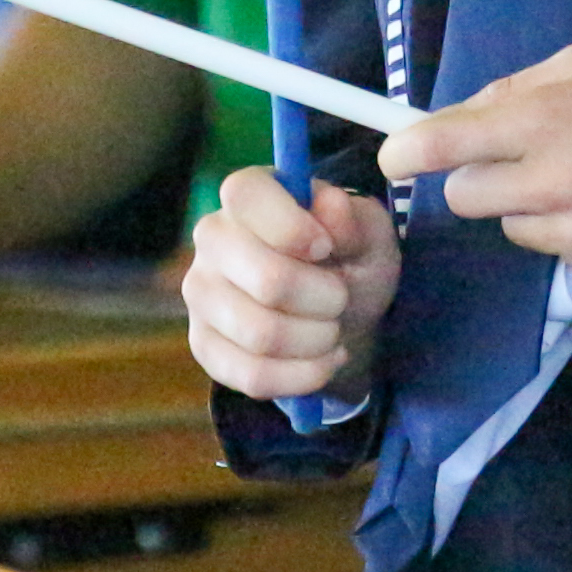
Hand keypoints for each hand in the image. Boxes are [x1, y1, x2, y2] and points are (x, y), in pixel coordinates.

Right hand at [182, 165, 398, 404]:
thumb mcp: (369, 233)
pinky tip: (322, 361)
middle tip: (342, 298)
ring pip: (261, 335)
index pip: (245, 196)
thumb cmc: (349, 258)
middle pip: (267, 280)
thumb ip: (354, 219)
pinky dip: (303, 376)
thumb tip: (330, 206)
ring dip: (316, 341)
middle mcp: (212, 238)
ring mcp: (201, 293)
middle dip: (326, 300)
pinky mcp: (204, 344)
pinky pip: (251, 375)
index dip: (293, 227)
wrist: (339, 312)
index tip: (327, 248)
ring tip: (333, 331)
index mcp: (247, 195)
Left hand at [384, 45, 571, 289]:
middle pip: (465, 199)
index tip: (395, 157)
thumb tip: (470, 113)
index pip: (444, 143)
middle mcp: (552, 183)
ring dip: (531, 209)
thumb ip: (523, 85)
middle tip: (519, 161)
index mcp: (544, 121)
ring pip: (514, 230)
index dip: (406, 151)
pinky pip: (561, 257)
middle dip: (479, 179)